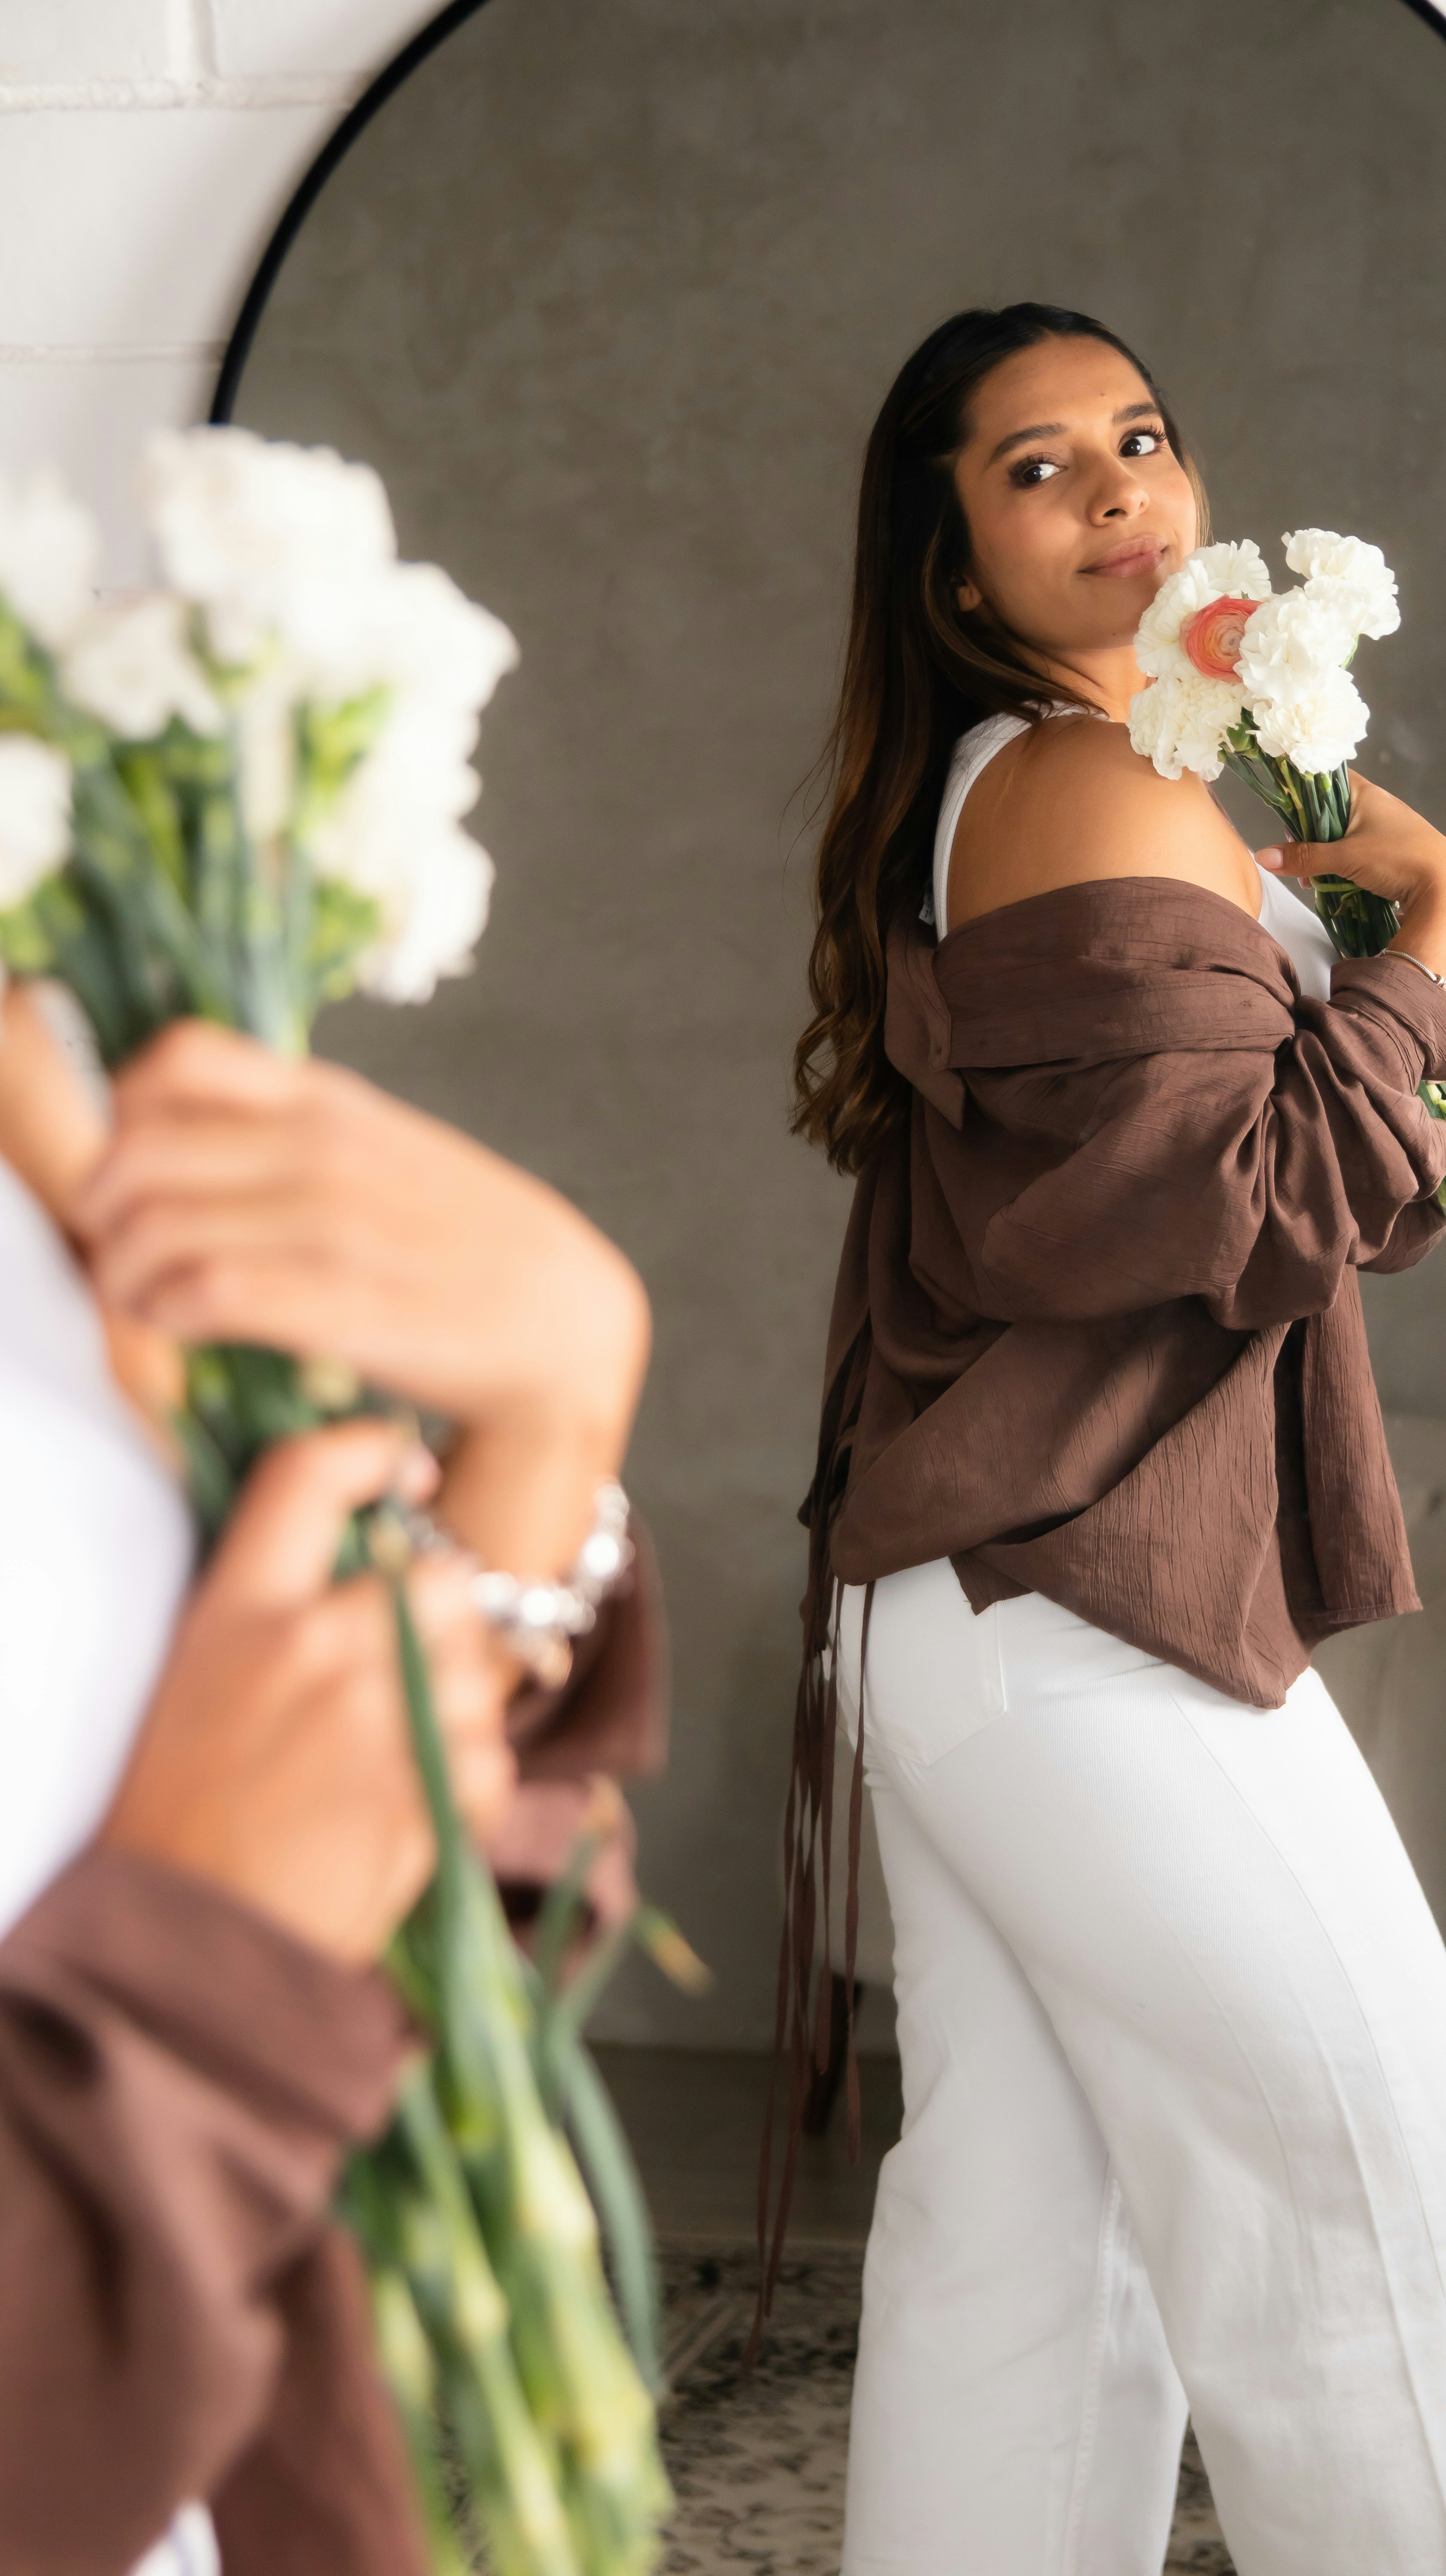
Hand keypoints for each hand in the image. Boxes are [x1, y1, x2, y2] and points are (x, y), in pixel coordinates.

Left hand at [70, 1021, 652, 1574]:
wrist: (567, 1326)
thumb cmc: (469, 1248)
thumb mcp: (387, 1156)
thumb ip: (300, 1138)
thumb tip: (200, 1144)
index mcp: (333, 1105)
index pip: (179, 1060)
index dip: (122, 1111)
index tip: (130, 1168)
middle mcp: (323, 1150)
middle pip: (138, 1149)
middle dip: (101, 1207)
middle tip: (114, 1248)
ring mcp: (331, 1224)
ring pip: (156, 1225)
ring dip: (123, 1272)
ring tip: (143, 1298)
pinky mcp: (339, 1302)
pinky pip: (205, 1290)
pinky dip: (165, 1311)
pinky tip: (181, 1326)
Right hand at [103, 1418, 514, 1963]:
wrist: (191, 1952)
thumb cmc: (183, 1819)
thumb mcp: (199, 1681)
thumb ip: (277, 1612)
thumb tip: (376, 1573)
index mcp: (238, 1609)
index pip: (307, 1474)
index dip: (372, 1448)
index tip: (407, 1463)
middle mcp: (314, 1644)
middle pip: (441, 1578)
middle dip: (444, 1621)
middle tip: (401, 1676)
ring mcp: (378, 1716)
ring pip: (481, 1671)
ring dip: (459, 1712)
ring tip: (392, 1764)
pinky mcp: (429, 1791)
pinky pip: (494, 1757)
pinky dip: (469, 1786)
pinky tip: (409, 1813)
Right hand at [1258, 771, 1445, 972]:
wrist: (1444, 886)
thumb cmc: (1398, 858)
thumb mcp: (1345, 858)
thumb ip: (1304, 857)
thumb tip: (1262, 856)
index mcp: (1365, 793)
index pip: (1324, 779)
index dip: (1302, 794)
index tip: (1286, 815)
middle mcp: (1375, 804)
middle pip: (1328, 812)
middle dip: (1308, 837)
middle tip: (1297, 858)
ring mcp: (1384, 827)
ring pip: (1341, 835)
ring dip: (1324, 856)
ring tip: (1313, 878)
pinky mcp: (1390, 849)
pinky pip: (1356, 851)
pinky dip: (1342, 865)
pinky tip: (1333, 883)